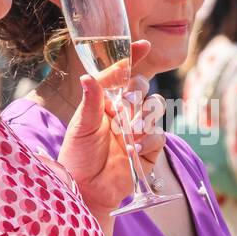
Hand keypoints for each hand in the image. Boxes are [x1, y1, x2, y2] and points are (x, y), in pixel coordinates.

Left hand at [58, 39, 166, 215]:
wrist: (87, 191)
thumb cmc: (77, 157)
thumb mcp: (80, 127)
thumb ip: (90, 102)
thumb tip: (88, 76)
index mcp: (105, 101)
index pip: (122, 74)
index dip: (134, 57)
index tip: (144, 44)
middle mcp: (124, 113)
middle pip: (143, 88)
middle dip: (138, 93)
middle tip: (126, 105)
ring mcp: (138, 130)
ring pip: (155, 108)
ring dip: (144, 117)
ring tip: (128, 133)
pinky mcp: (149, 150)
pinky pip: (159, 136)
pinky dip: (148, 141)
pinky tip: (133, 151)